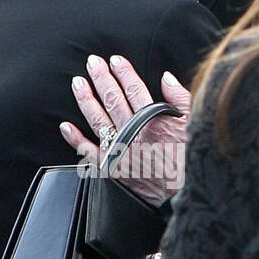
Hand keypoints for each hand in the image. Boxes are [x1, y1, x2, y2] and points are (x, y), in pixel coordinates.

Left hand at [61, 54, 191, 207]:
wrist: (179, 198)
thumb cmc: (186, 164)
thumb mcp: (192, 127)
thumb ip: (181, 101)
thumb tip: (167, 78)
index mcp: (152, 122)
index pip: (135, 91)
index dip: (125, 73)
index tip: (116, 60)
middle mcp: (132, 133)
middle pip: (113, 100)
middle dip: (102, 79)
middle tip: (92, 63)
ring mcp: (118, 150)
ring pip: (98, 120)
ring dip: (86, 100)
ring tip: (77, 83)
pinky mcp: (109, 168)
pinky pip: (88, 152)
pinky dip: (76, 140)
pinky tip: (66, 126)